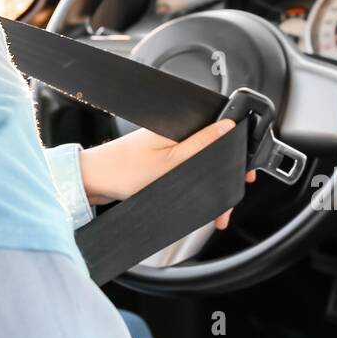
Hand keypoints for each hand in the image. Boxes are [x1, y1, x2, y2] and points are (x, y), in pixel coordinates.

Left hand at [79, 119, 255, 229]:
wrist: (93, 181)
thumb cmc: (125, 171)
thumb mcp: (172, 163)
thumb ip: (203, 145)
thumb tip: (230, 127)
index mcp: (181, 125)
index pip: (220, 131)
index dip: (235, 154)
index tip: (244, 176)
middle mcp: (175, 131)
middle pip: (212, 150)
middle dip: (222, 177)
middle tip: (225, 207)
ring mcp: (166, 143)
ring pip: (200, 162)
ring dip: (208, 184)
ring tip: (213, 212)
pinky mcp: (159, 156)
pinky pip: (185, 167)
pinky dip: (193, 183)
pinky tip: (194, 199)